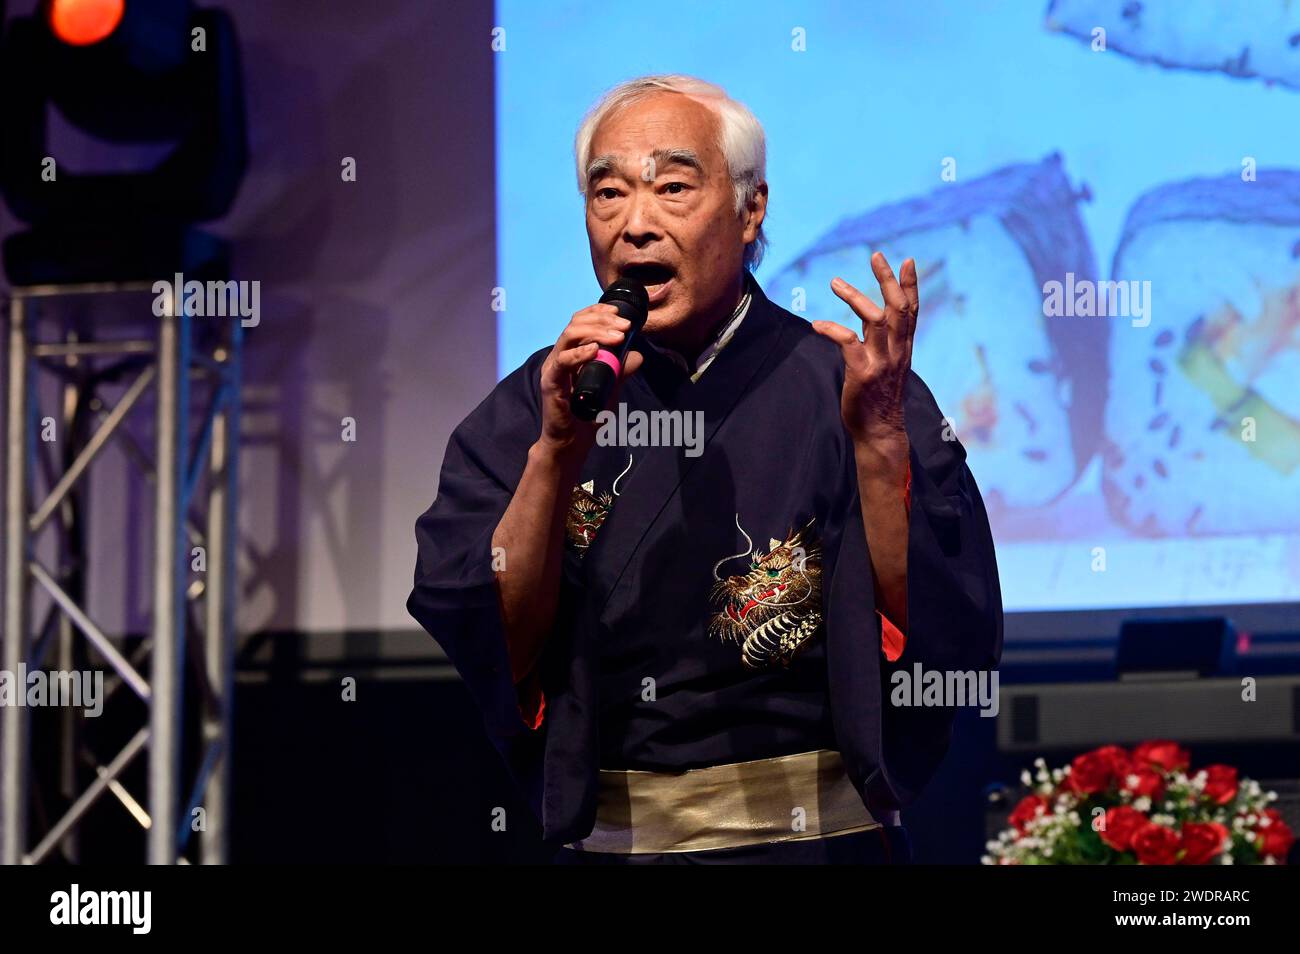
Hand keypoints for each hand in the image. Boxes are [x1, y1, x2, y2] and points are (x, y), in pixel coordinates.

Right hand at [537, 303, 644, 462]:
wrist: (572, 443)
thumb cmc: (587, 416)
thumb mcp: (611, 388)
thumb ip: (621, 371)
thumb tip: (638, 355)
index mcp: (572, 353)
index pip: (581, 321)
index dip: (599, 312)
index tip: (620, 314)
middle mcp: (561, 355)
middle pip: (576, 323)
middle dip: (603, 320)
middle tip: (625, 327)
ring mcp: (554, 367)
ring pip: (569, 336)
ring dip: (596, 332)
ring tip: (617, 337)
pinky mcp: (550, 381)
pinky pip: (562, 361)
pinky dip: (579, 353)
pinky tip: (595, 351)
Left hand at [812, 251, 917, 447]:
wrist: (880, 432)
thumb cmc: (878, 399)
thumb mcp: (887, 366)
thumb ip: (882, 342)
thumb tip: (871, 321)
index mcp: (903, 348)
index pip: (910, 310)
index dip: (910, 284)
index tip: (907, 260)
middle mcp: (897, 351)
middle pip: (897, 308)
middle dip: (887, 279)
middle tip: (876, 255)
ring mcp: (881, 362)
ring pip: (875, 320)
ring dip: (855, 297)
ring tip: (835, 282)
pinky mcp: (863, 373)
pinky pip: (848, 343)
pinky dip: (832, 329)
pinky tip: (817, 323)